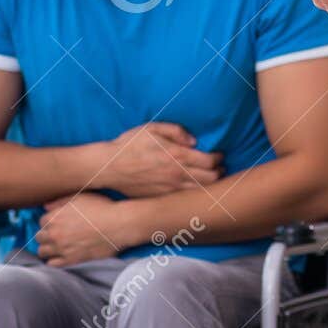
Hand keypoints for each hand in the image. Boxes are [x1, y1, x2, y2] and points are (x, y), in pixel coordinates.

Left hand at [37, 192, 138, 265]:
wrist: (118, 224)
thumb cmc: (101, 207)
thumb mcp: (80, 196)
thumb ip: (60, 201)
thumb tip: (45, 207)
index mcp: (55, 217)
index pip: (41, 221)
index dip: (50, 221)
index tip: (57, 222)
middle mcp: (55, 234)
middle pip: (39, 237)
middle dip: (46, 235)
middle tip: (56, 234)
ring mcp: (62, 249)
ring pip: (43, 252)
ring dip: (48, 248)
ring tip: (56, 246)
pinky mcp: (72, 260)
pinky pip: (53, 264)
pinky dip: (54, 260)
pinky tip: (61, 256)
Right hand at [101, 122, 221, 197]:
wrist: (108, 167)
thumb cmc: (130, 144)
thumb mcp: (152, 128)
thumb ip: (176, 131)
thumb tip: (194, 141)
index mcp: (177, 156)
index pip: (210, 161)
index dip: (219, 158)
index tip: (218, 155)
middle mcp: (176, 175)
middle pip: (211, 179)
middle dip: (219, 173)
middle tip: (218, 167)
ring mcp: (170, 190)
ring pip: (199, 192)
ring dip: (209, 185)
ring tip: (209, 178)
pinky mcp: (161, 198)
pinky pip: (184, 199)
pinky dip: (193, 194)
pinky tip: (192, 188)